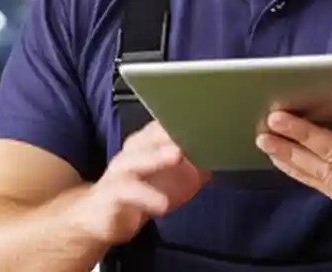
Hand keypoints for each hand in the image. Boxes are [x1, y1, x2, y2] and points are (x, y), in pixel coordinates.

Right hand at [69, 121, 209, 246]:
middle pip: (150, 135)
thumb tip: (228, 152)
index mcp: (148, 142)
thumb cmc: (144, 190)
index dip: (185, 118)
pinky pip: (127, 193)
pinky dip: (145, 196)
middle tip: (194, 129)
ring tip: (177, 155)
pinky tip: (162, 204)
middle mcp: (133, 151)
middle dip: (170, 131)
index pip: (166, 123)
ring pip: (135, 158)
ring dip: (155, 156)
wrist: (103, 216)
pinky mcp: (112, 195)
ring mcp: (120, 172)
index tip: (208, 114)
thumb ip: (199, 164)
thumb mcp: (177, 178)